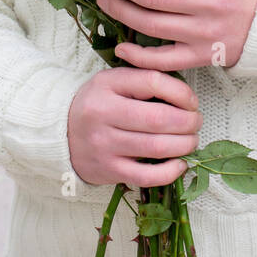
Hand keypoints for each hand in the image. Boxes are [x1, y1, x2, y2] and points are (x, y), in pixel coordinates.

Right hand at [67, 65, 202, 187]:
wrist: (60, 132)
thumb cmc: (97, 104)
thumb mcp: (113, 81)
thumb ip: (144, 80)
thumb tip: (185, 95)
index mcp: (107, 86)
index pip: (153, 82)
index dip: (181, 92)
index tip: (192, 101)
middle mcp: (103, 115)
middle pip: (159, 118)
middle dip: (188, 121)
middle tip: (196, 122)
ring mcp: (105, 145)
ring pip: (157, 147)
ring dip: (184, 145)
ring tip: (191, 140)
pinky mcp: (109, 171)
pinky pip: (147, 176)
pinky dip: (170, 171)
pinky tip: (180, 164)